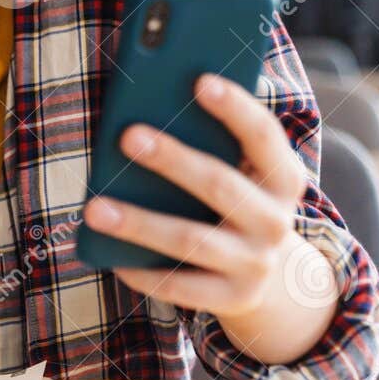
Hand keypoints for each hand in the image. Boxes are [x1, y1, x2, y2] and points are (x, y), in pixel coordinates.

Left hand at [82, 72, 325, 321]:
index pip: (264, 136)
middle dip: (172, 159)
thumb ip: (212, 144)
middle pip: (220, 184)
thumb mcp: (241, 174)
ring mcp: (256, 264)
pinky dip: (143, 271)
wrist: (269, 278)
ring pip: (190, 239)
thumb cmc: (235, 204)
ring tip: (94, 208)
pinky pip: (180, 286)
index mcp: (284, 178)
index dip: (236, 108)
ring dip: (139, 223)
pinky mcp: (234, 299)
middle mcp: (277, 222)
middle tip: (126, 136)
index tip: (200, 80)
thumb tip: (149, 110)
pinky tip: (110, 257)